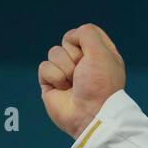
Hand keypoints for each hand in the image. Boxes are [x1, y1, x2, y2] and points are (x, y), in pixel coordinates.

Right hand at [39, 23, 125, 138]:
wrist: (91, 115)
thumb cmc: (100, 85)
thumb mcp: (101, 52)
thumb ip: (87, 33)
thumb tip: (70, 37)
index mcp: (102, 56)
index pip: (87, 32)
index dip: (85, 38)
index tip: (93, 53)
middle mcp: (85, 63)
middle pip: (68, 40)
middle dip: (74, 55)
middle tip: (84, 73)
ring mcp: (67, 73)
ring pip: (54, 52)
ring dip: (65, 67)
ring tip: (74, 84)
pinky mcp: (51, 83)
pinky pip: (44, 66)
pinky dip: (54, 77)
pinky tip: (63, 90)